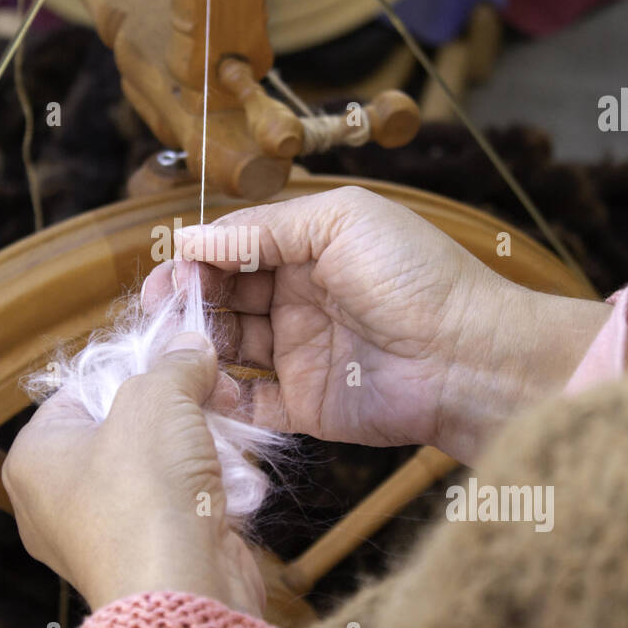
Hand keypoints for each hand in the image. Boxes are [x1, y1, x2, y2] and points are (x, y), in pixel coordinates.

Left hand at [2, 332, 265, 616]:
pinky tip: (233, 478)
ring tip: (229, 428)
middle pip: (123, 424)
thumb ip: (174, 363)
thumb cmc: (146, 491)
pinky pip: (175, 502)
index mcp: (35, 456)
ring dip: (198, 442)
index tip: (176, 357)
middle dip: (177, 405)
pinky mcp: (146, 554)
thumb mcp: (158, 398)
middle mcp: (57, 498)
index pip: (79, 389)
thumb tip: (191, 345)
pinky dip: (205, 485)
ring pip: (156, 463)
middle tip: (214, 388)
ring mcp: (101, 531)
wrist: (182, 590)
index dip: (133, 366)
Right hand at [143, 186, 609, 460]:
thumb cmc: (415, 275)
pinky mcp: (306, 405)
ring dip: (196, 343)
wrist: (468, 356)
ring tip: (170, 344)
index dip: (201, 257)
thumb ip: (265, 227)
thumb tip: (193, 238)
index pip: (237, 250)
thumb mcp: (340, 221)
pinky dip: (221, 395)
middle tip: (158, 306)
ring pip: (229, 347)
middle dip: (187, 299)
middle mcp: (300, 299)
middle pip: (225, 297)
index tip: (172, 267)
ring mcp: (301, 353)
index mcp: (309, 249)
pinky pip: (251, 402)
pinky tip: (198, 384)